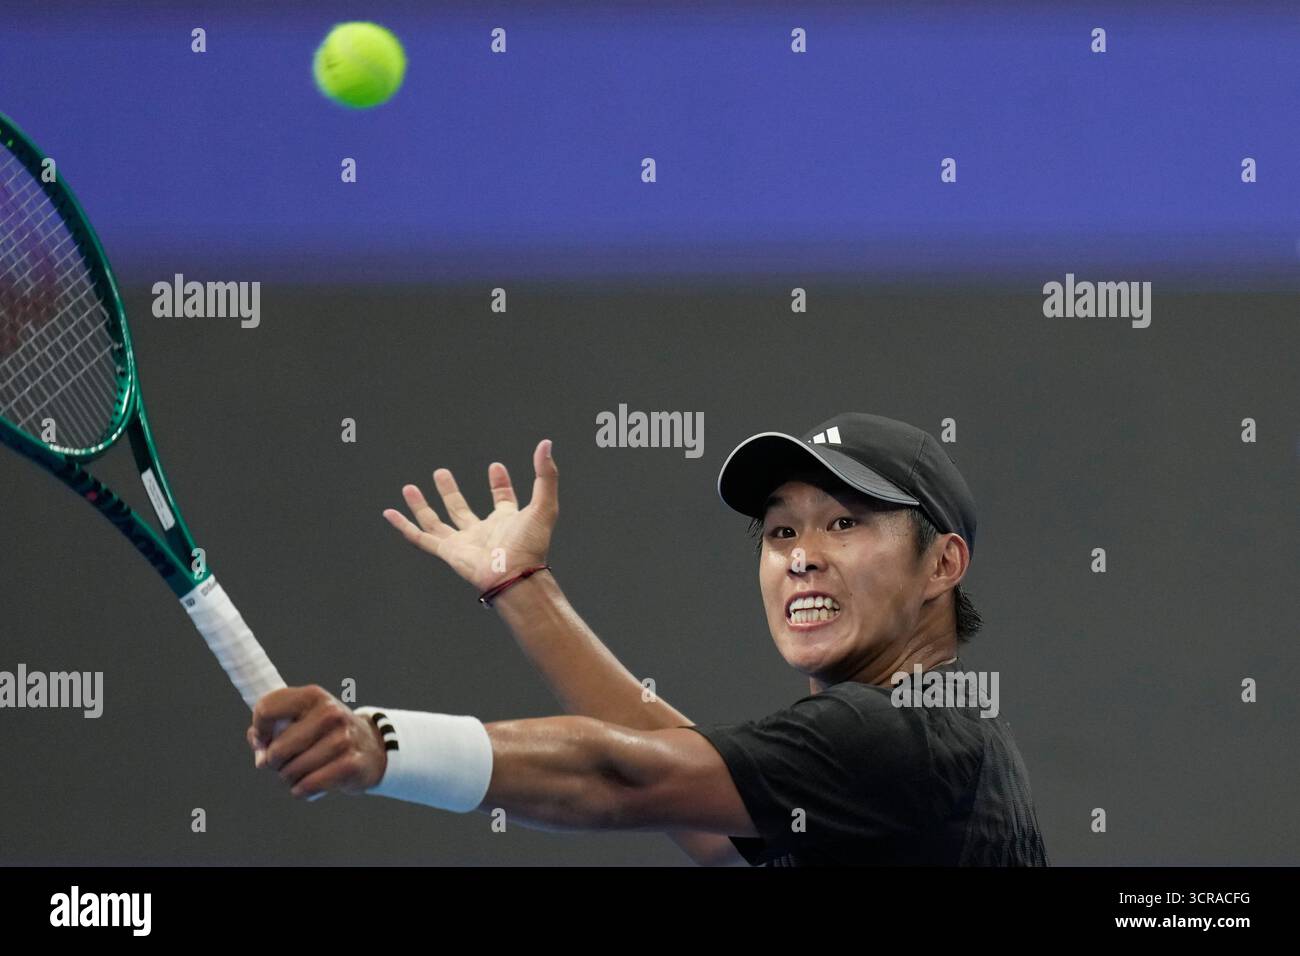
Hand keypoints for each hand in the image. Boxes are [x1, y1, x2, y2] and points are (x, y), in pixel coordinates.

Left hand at [248, 685, 386, 798]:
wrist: (373, 746)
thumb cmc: (326, 734)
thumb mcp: (301, 719)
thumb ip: (271, 730)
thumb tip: (261, 754)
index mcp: (313, 695)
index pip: (266, 709)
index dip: (259, 731)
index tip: (265, 740)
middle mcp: (330, 713)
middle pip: (277, 749)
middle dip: (273, 763)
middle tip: (283, 763)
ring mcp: (343, 738)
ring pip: (291, 771)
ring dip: (289, 778)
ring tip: (301, 772)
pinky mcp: (351, 764)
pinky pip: (308, 786)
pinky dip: (302, 790)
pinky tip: (308, 785)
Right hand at [382, 438, 558, 591]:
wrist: (515, 575)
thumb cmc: (532, 544)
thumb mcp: (543, 504)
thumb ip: (545, 474)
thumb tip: (546, 444)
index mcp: (506, 521)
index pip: (502, 499)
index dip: (499, 484)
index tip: (496, 467)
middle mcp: (482, 532)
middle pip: (460, 509)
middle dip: (450, 491)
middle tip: (441, 472)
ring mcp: (463, 542)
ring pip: (436, 522)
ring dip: (422, 505)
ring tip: (409, 487)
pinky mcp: (448, 552)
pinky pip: (421, 538)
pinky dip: (404, 526)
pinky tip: (390, 513)